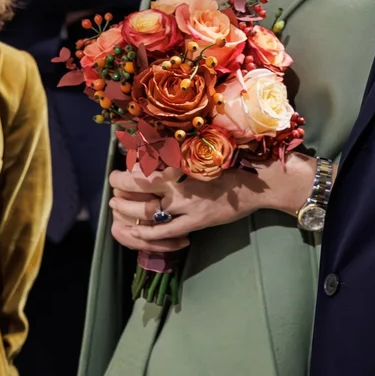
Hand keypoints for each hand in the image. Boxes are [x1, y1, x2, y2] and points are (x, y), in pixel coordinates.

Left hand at [107, 153, 316, 251]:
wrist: (261, 182)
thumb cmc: (235, 160)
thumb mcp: (206, 149)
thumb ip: (181, 150)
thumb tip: (154, 141)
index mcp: (184, 162)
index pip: (148, 162)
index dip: (130, 163)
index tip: (121, 159)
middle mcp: (183, 184)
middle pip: (141, 185)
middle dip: (121, 185)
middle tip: (113, 181)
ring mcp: (189, 206)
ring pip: (148, 211)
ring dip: (127, 209)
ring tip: (115, 204)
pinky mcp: (197, 223)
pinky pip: (166, 232)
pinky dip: (148, 234)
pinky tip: (135, 232)